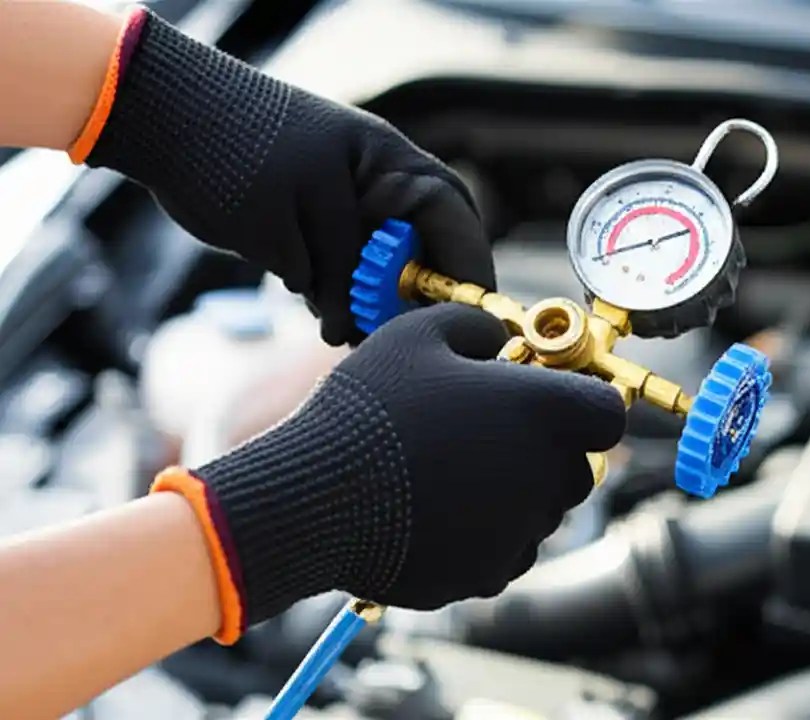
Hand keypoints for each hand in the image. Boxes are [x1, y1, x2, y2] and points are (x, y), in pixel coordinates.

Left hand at [83, 10, 491, 345]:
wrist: (167, 127)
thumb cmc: (234, 154)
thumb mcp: (294, 222)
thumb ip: (337, 275)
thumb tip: (352, 333)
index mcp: (389, 166)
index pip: (452, 223)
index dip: (464, 276)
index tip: (468, 327)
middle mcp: (380, 185)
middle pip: (428, 251)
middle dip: (418, 298)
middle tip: (399, 338)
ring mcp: (351, 206)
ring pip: (388, 270)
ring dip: (375, 306)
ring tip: (350, 333)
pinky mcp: (320, 228)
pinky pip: (350, 273)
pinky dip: (342, 299)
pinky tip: (326, 317)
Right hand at [183, 304, 626, 628]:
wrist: (313, 499)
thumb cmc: (369, 409)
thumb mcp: (420, 334)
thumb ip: (478, 328)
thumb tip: (502, 341)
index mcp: (547, 415)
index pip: (608, 413)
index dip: (584, 401)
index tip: (548, 395)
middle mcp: (548, 480)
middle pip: (577, 467)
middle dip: (545, 449)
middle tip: (485, 430)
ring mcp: (520, 535)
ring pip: (540, 512)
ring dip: (514, 492)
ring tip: (446, 470)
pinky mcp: (486, 577)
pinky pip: (503, 552)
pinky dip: (483, 535)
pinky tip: (433, 511)